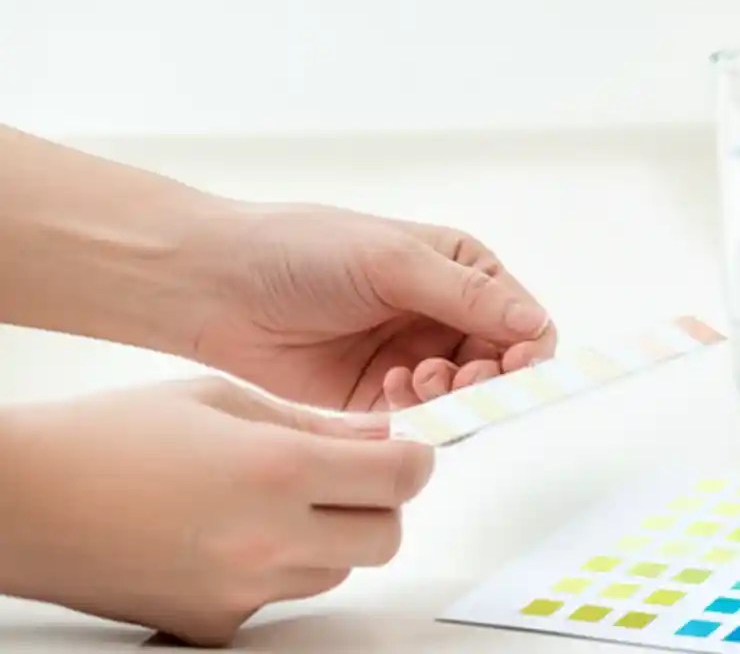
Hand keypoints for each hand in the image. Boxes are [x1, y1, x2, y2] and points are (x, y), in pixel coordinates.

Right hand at [0, 377, 432, 645]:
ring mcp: (242, 592)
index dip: (416, 459)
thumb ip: (315, 422)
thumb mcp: (220, 399)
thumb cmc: (108, 438)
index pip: (399, 478)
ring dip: (335, 535)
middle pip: (386, 538)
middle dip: (383, 502)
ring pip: (339, 570)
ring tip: (281, 497)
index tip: (410, 449)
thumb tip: (380, 433)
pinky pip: (284, 596)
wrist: (24, 501)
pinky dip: (282, 565)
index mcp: (275, 471)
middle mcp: (267, 542)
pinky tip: (237, 531)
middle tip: (353, 473)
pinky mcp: (215, 624)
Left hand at [192, 204, 556, 410]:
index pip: (523, 320)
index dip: (527, 351)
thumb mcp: (391, 262)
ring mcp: (413, 356)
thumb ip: (466, 296)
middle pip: (501, 367)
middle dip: (488, 380)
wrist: (215, 286)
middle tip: (455, 382)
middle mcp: (444, 314)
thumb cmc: (300, 251)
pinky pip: (423, 419)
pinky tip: (391, 392)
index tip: (511, 370)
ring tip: (414, 383)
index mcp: (459, 269)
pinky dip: (420, 415)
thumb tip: (535, 325)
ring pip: (465, 398)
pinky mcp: (380, 396)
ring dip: (453, 398)